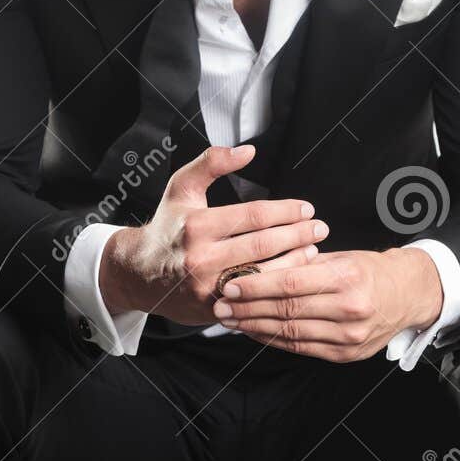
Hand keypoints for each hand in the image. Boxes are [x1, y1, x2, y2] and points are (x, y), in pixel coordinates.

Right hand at [99, 143, 327, 324]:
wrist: (139, 275)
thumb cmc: (167, 228)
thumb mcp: (182, 188)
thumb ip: (212, 163)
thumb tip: (248, 151)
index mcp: (197, 226)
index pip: (253, 216)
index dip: (286, 211)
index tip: (307, 208)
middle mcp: (201, 258)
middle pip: (263, 245)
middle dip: (298, 235)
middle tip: (320, 228)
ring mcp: (209, 288)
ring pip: (264, 275)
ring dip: (295, 262)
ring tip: (314, 250)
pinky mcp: (215, 310)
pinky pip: (256, 298)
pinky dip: (279, 287)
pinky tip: (295, 276)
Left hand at [211, 247, 443, 361]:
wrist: (408, 295)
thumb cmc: (369, 270)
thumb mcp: (341, 256)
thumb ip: (304, 264)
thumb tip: (258, 267)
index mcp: (347, 277)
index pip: (291, 283)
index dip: (257, 287)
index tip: (231, 285)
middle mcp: (350, 309)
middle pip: (287, 310)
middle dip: (248, 309)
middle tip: (220, 305)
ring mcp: (349, 336)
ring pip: (290, 332)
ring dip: (255, 327)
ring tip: (230, 320)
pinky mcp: (346, 354)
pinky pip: (301, 347)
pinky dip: (273, 340)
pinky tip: (254, 331)